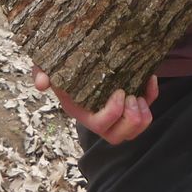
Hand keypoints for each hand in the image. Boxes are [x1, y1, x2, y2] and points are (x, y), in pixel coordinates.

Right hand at [34, 69, 156, 144]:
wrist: (76, 54)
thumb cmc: (61, 63)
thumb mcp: (46, 64)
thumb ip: (39, 72)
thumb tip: (41, 84)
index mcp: (80, 110)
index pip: (99, 125)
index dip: (113, 114)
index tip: (120, 92)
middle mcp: (97, 118)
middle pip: (117, 136)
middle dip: (131, 120)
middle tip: (132, 98)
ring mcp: (114, 114)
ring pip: (133, 132)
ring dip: (143, 117)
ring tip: (140, 97)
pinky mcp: (128, 103)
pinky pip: (145, 111)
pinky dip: (151, 98)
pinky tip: (150, 79)